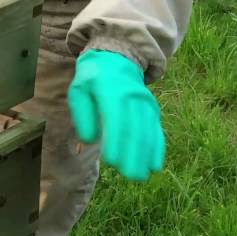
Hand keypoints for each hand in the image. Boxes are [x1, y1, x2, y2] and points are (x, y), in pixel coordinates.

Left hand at [67, 50, 164, 180]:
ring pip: (148, 132)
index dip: (115, 141)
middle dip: (133, 154)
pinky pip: (157, 129)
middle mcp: (133, 98)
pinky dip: (157, 148)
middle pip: (135, 129)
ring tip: (140, 176)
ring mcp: (146, 103)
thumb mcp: (79, 89)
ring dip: (145, 155)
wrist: (118, 58)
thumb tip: (90, 138)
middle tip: (130, 176)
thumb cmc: (93, 78)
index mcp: (112, 92)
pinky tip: (155, 165)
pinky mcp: (152, 109)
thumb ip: (82, 113)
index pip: (116, 120)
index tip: (112, 162)